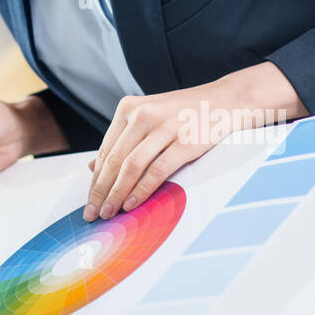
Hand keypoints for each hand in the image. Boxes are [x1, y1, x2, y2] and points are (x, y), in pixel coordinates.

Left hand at [83, 62, 307, 219]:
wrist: (225, 101)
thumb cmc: (183, 114)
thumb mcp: (148, 118)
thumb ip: (122, 140)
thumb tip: (90, 167)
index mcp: (128, 108)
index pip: (105, 150)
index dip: (95, 179)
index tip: (88, 200)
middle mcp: (142, 115)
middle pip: (114, 160)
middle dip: (101, 191)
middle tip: (92, 213)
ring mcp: (163, 127)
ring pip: (130, 166)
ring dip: (117, 194)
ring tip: (109, 213)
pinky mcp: (183, 141)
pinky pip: (156, 170)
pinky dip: (141, 190)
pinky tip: (132, 204)